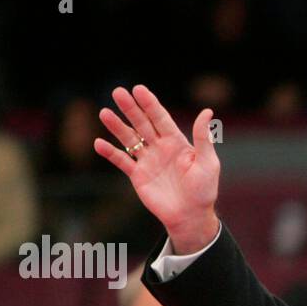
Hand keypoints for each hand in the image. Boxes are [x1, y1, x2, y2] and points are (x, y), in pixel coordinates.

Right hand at [94, 85, 220, 253]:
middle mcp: (160, 148)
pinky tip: (99, 143)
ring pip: (129, 139)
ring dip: (116, 126)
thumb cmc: (203, 190)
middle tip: (118, 92)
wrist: (191, 216)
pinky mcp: (138, 176)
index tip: (138, 89)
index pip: (161, 118)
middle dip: (130, 108)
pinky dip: (110, 153)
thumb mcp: (208, 163)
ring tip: (104, 113)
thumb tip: (206, 111)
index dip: (150, 104)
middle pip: (142, 123)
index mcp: (177, 142)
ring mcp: (148, 161)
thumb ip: (203, 138)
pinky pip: (122, 161)